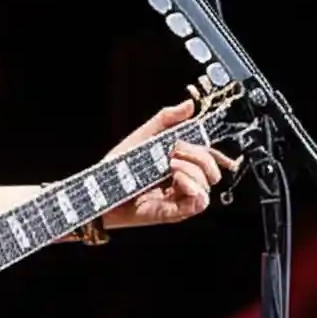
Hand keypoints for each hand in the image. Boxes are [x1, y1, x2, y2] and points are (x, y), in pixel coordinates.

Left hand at [101, 99, 240, 228]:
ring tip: (170, 165)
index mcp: (180, 164)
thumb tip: (189, 105)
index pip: (209, 159)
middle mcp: (183, 182)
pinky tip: (176, 178)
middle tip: (176, 150)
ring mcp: (179, 198)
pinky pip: (197, 202)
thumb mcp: (144, 136)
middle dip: (199, 156)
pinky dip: (192, 187)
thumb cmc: (119, 164)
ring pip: (207, 186)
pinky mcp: (173, 212)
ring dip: (193, 170)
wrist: (100, 187)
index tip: (206, 144)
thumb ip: (166, 119)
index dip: (216, 153)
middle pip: (212, 172)